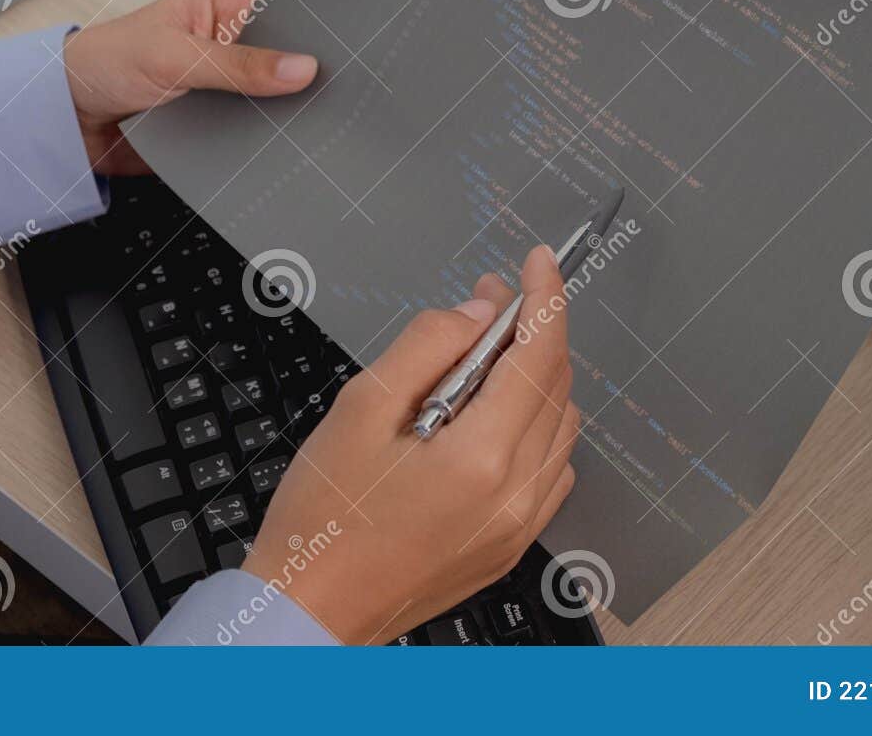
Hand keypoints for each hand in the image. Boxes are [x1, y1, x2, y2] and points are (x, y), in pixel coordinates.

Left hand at [62, 0, 317, 174]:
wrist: (67, 125)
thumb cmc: (105, 64)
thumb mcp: (173, 56)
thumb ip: (236, 65)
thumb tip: (300, 69)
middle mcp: (239, 37)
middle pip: (299, 37)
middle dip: (325, 50)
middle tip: (359, 63)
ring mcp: (237, 81)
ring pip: (287, 87)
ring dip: (303, 101)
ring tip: (338, 110)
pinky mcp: (230, 121)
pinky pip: (267, 128)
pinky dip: (281, 136)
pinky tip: (302, 144)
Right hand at [243, 245, 580, 643]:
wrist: (311, 608)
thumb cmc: (323, 518)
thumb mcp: (360, 408)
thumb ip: (427, 347)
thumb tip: (476, 315)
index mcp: (481, 458)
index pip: (539, 355)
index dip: (545, 298)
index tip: (539, 262)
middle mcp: (516, 496)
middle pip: (556, 387)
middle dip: (530, 333)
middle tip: (486, 302)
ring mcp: (519, 527)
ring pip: (560, 428)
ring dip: (535, 380)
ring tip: (479, 360)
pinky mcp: (510, 546)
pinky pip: (550, 471)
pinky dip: (536, 430)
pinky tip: (491, 418)